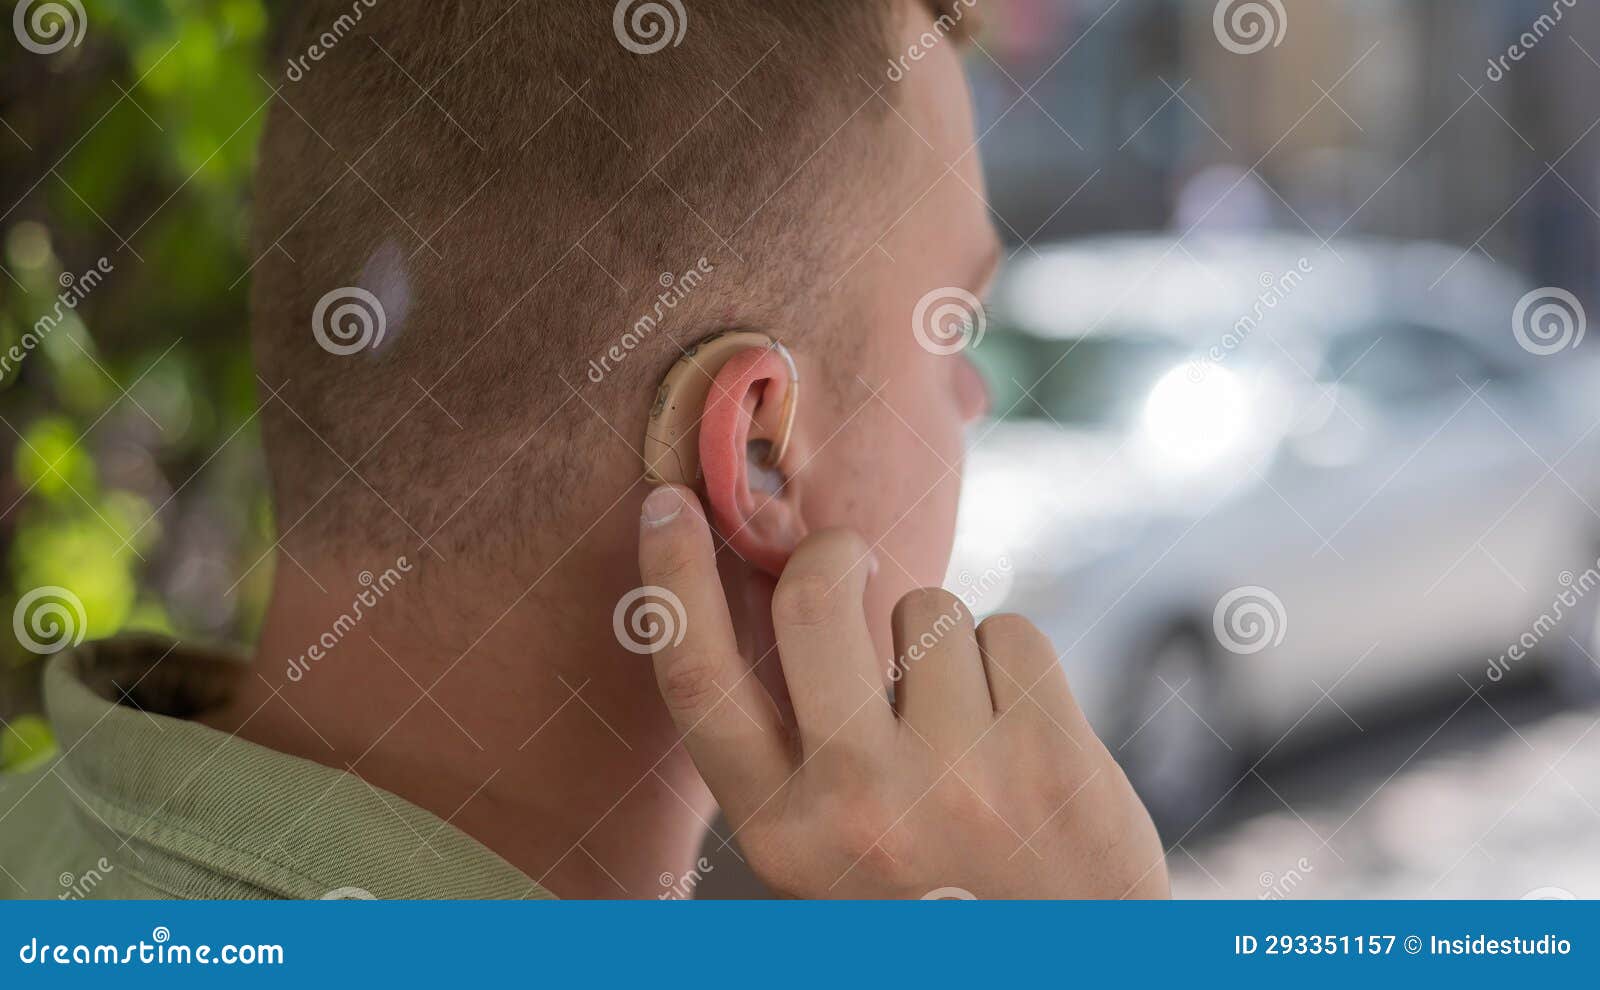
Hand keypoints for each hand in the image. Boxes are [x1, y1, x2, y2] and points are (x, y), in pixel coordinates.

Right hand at [637, 485, 1169, 898]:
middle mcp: (859, 807)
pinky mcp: (1047, 756)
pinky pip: (1011, 630)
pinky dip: (1016, 662)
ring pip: (927, 611)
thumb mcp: (833, 848)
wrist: (1069, 964)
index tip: (672, 504)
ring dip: (945, 642)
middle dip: (829, 556)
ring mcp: (958, 781)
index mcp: (784, 834)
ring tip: (969, 726)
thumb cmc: (938, 887)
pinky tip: (1025, 733)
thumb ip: (795, 742)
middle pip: (810, 603)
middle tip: (847, 559)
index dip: (673, 580)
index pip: (700, 683)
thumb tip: (772, 587)